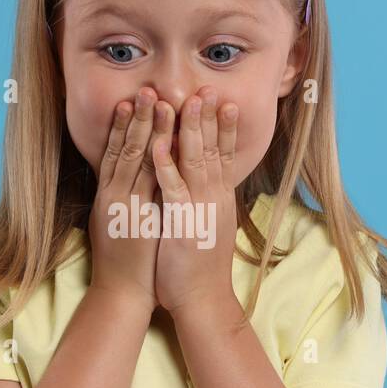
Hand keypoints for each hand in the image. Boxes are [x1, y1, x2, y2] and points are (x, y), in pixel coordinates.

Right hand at [88, 87, 175, 311]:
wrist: (123, 294)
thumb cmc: (125, 263)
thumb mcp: (117, 224)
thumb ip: (121, 199)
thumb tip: (128, 180)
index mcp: (110, 195)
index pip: (115, 151)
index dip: (123, 124)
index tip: (131, 99)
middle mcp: (115, 195)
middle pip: (124, 148)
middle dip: (136, 117)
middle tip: (146, 88)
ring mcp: (125, 206)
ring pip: (133, 159)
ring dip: (145, 128)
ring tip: (155, 100)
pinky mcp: (137, 219)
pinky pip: (146, 185)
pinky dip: (152, 161)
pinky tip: (161, 140)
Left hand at [151, 85, 239, 315]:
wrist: (201, 299)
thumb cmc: (199, 267)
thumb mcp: (207, 227)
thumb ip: (208, 203)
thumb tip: (211, 185)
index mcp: (218, 199)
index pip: (224, 155)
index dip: (224, 128)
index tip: (225, 101)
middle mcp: (213, 198)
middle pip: (213, 149)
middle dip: (210, 117)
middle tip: (208, 88)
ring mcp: (199, 208)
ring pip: (196, 160)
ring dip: (190, 129)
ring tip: (186, 100)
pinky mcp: (182, 222)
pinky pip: (173, 187)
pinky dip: (167, 163)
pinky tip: (161, 142)